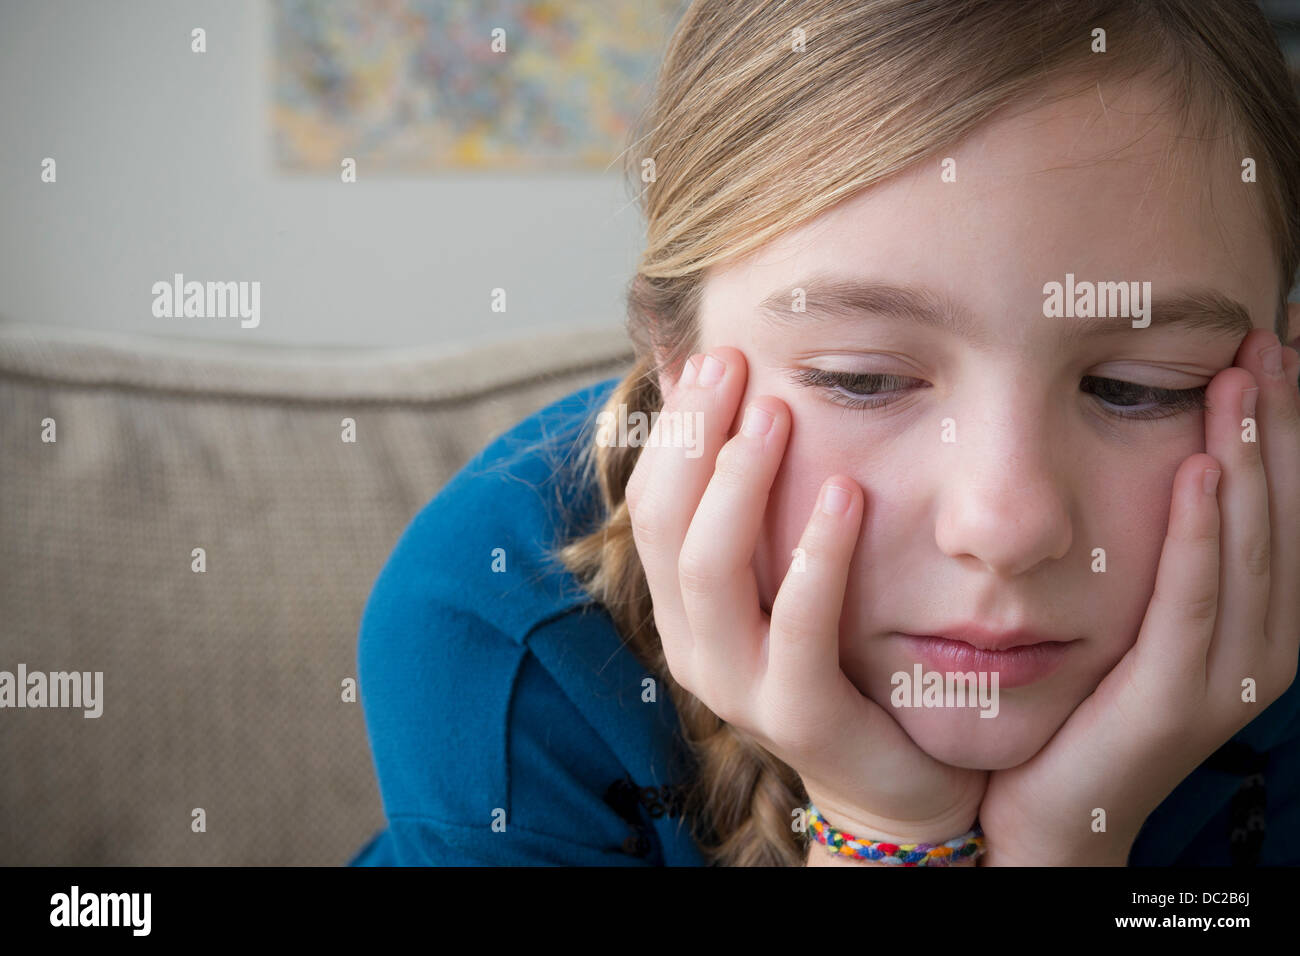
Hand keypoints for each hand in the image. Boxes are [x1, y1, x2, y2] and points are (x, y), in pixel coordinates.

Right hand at [624, 346, 987, 845]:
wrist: (894, 777)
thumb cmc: (846, 656)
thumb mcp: (792, 575)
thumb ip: (765, 510)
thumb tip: (748, 397)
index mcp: (683, 607)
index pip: (650, 503)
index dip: (672, 428)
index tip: (710, 355)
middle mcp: (693, 645)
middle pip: (663, 525)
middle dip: (692, 436)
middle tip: (732, 362)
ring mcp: (738, 686)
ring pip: (709, 572)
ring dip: (739, 485)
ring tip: (778, 413)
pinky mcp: (798, 716)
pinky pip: (797, 629)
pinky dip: (817, 556)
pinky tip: (845, 493)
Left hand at [978, 331, 1299, 864]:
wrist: (1052, 811)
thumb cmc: (1087, 704)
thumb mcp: (1138, 617)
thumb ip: (1167, 552)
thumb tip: (1173, 458)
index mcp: (1260, 625)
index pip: (1287, 511)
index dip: (1290, 432)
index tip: (1275, 349)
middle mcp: (1263, 649)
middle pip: (1285, 517)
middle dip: (1281, 427)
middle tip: (1269, 340)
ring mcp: (1226, 679)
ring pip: (1251, 548)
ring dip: (1251, 460)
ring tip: (1243, 382)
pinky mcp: (1173, 699)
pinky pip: (1192, 601)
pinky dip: (1201, 535)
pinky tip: (1199, 472)